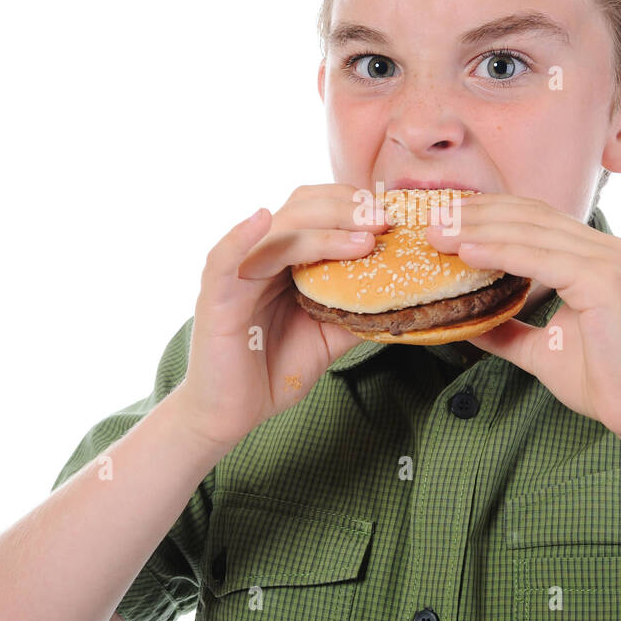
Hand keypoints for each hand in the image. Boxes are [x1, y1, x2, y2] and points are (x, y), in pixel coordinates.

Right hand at [179, 184, 388, 448]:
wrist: (234, 414)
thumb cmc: (276, 370)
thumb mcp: (330, 336)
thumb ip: (357, 311)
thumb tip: (405, 295)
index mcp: (287, 259)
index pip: (318, 211)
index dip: (353, 205)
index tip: (393, 214)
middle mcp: (262, 257)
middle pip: (300, 211)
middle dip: (346, 210)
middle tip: (385, 219)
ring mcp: (238, 274)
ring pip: (277, 233)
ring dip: (323, 230)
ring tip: (365, 238)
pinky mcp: (215, 298)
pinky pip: (223, 259)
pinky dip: (241, 235)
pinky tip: (262, 218)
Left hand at [425, 194, 620, 443]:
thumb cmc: (604, 382)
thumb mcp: (541, 349)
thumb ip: (506, 329)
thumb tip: (463, 323)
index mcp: (595, 256)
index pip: (533, 219)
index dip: (486, 213)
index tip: (443, 219)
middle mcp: (605, 249)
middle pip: (528, 216)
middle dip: (475, 214)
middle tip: (428, 219)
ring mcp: (608, 260)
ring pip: (530, 231)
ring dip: (478, 229)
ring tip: (436, 233)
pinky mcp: (604, 280)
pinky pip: (541, 258)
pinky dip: (501, 252)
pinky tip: (467, 251)